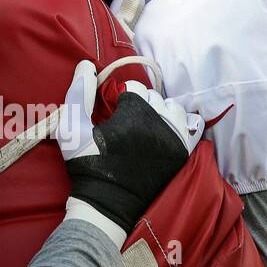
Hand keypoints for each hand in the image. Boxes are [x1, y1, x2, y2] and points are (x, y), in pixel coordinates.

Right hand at [61, 62, 201, 235]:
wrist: (106, 202)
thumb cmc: (87, 163)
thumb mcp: (71, 128)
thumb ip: (78, 93)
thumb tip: (87, 64)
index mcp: (134, 111)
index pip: (134, 88)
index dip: (122, 98)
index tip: (115, 112)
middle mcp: (158, 120)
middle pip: (156, 97)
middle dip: (143, 105)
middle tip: (129, 123)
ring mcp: (174, 137)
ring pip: (176, 109)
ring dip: (164, 112)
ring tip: (149, 126)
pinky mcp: (182, 153)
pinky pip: (195, 126)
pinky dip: (184, 125)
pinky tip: (168, 132)